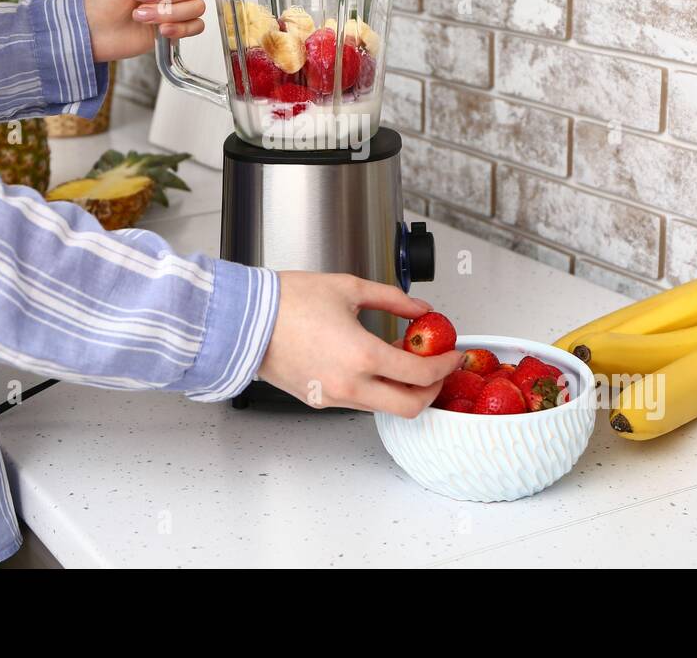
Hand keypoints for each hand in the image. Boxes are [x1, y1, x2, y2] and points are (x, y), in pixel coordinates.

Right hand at [258, 272, 462, 417]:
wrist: (244, 320)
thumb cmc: (287, 301)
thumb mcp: (349, 288)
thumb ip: (393, 300)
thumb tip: (420, 308)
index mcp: (362, 356)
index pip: (421, 374)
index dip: (445, 365)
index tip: (452, 353)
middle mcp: (350, 385)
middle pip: (410, 407)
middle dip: (431, 390)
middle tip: (436, 368)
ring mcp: (334, 397)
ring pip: (384, 407)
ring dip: (403, 389)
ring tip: (402, 358)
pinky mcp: (319, 400)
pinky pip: (359, 401)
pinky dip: (377, 388)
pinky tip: (373, 363)